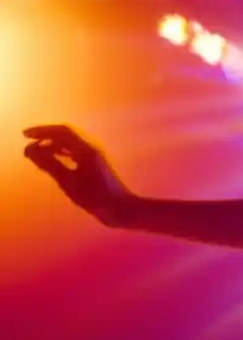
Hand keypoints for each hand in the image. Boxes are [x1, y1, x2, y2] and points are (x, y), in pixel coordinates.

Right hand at [23, 124, 137, 226]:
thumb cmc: (96, 197)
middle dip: (46, 135)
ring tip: (36, 152)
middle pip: (66, 134)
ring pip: (70, 143)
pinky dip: (61, 152)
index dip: (42, 130)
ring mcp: (95, 157)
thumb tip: (30, 149)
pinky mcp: (95, 165)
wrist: (122, 209)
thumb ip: (48, 164)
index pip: (62, 131)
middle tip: (28, 141)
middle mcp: (92, 149)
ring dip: (52, 144)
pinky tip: (53, 159)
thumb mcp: (68, 182)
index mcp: (87, 149)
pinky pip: (75, 152)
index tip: (25, 135)